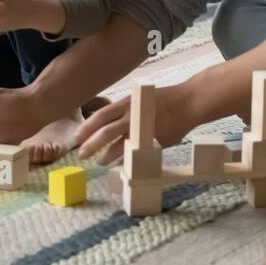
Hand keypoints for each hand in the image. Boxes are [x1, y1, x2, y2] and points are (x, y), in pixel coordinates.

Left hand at [74, 82, 200, 163]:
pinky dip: (125, 158)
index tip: (77, 137)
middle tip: (81, 154)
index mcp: (127, 103)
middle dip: (90, 144)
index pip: (101, 116)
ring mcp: (142, 127)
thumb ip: (125, 112)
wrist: (188, 102)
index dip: (87, 127)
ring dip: (106, 154)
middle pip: (105, 130)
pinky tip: (119, 164)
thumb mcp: (140, 100)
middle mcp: (131, 114)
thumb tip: (110, 124)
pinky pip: (134, 150)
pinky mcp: (152, 138)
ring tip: (99, 162)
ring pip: (118, 143)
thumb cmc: (165, 100)